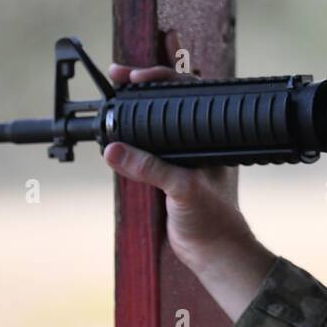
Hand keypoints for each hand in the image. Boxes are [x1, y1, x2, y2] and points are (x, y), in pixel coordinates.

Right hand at [101, 30, 256, 270]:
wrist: (213, 251)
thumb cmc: (213, 218)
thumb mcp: (182, 188)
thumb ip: (150, 168)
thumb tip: (115, 150)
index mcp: (212, 136)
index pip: (187, 93)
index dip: (161, 78)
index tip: (134, 76)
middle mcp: (198, 140)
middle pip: (168, 102)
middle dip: (142, 87)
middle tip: (117, 75)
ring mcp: (182, 155)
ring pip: (155, 123)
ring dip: (134, 110)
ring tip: (113, 92)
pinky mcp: (166, 172)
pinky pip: (145, 146)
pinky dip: (129, 137)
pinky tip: (115, 133)